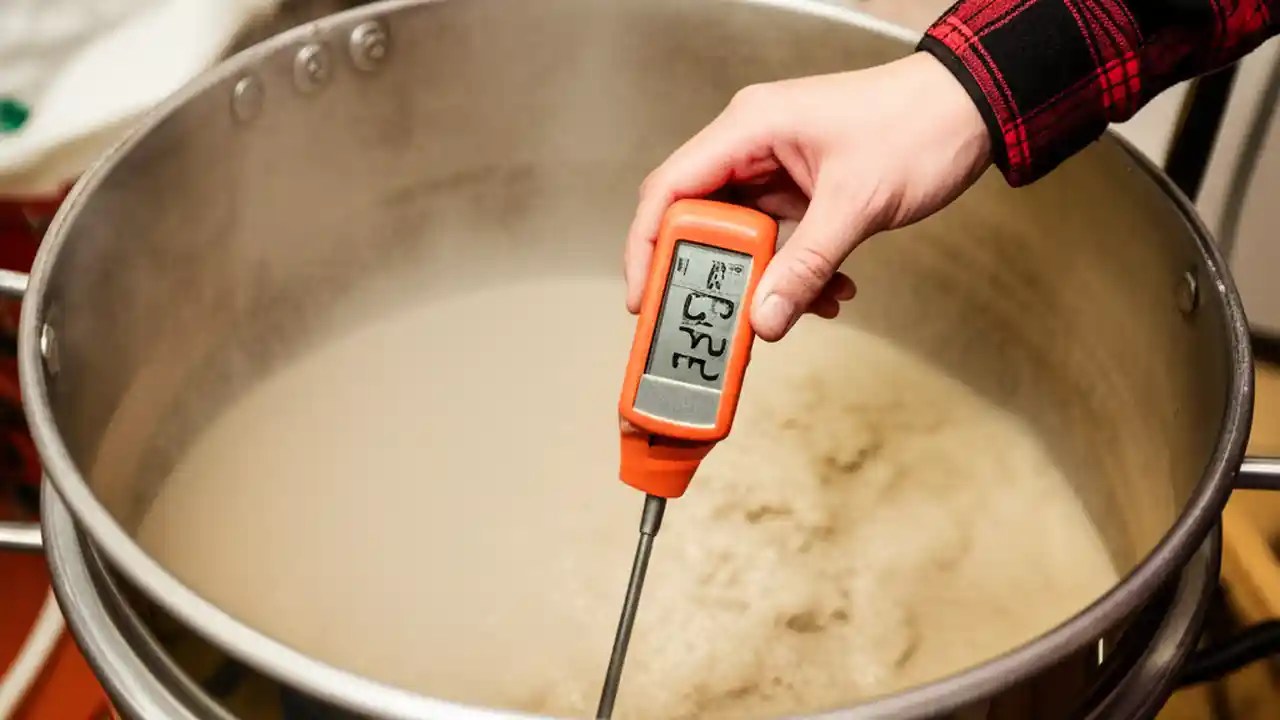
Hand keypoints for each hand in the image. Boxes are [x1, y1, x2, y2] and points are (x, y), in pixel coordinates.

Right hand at [623, 52, 991, 340]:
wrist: (974, 109)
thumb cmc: (919, 125)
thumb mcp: (857, 203)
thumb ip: (805, 266)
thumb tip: (764, 319)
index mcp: (749, 129)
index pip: (670, 189)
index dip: (647, 246)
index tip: (644, 298)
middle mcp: (752, 146)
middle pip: (699, 220)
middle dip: (712, 276)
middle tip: (717, 321)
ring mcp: (775, 168)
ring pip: (742, 239)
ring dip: (764, 281)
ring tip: (794, 309)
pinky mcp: (801, 190)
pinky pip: (778, 242)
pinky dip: (796, 273)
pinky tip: (830, 293)